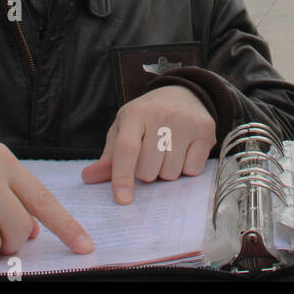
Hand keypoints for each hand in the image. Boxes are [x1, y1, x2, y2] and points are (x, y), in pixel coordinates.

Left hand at [81, 85, 215, 203]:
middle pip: (148, 170)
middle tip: (150, 155)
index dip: (122, 176)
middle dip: (146, 172)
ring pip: (170, 174)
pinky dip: (186, 168)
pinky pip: (192, 171)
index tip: (123, 199)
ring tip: (168, 151)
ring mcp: (185, 122)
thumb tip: (88, 178)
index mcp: (134, 114)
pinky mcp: (205, 130)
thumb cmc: (147, 117)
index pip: (126, 149)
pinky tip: (184, 151)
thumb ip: (109, 156)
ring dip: (166, 171)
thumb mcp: (124, 129)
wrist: (182, 94)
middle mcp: (161, 116)